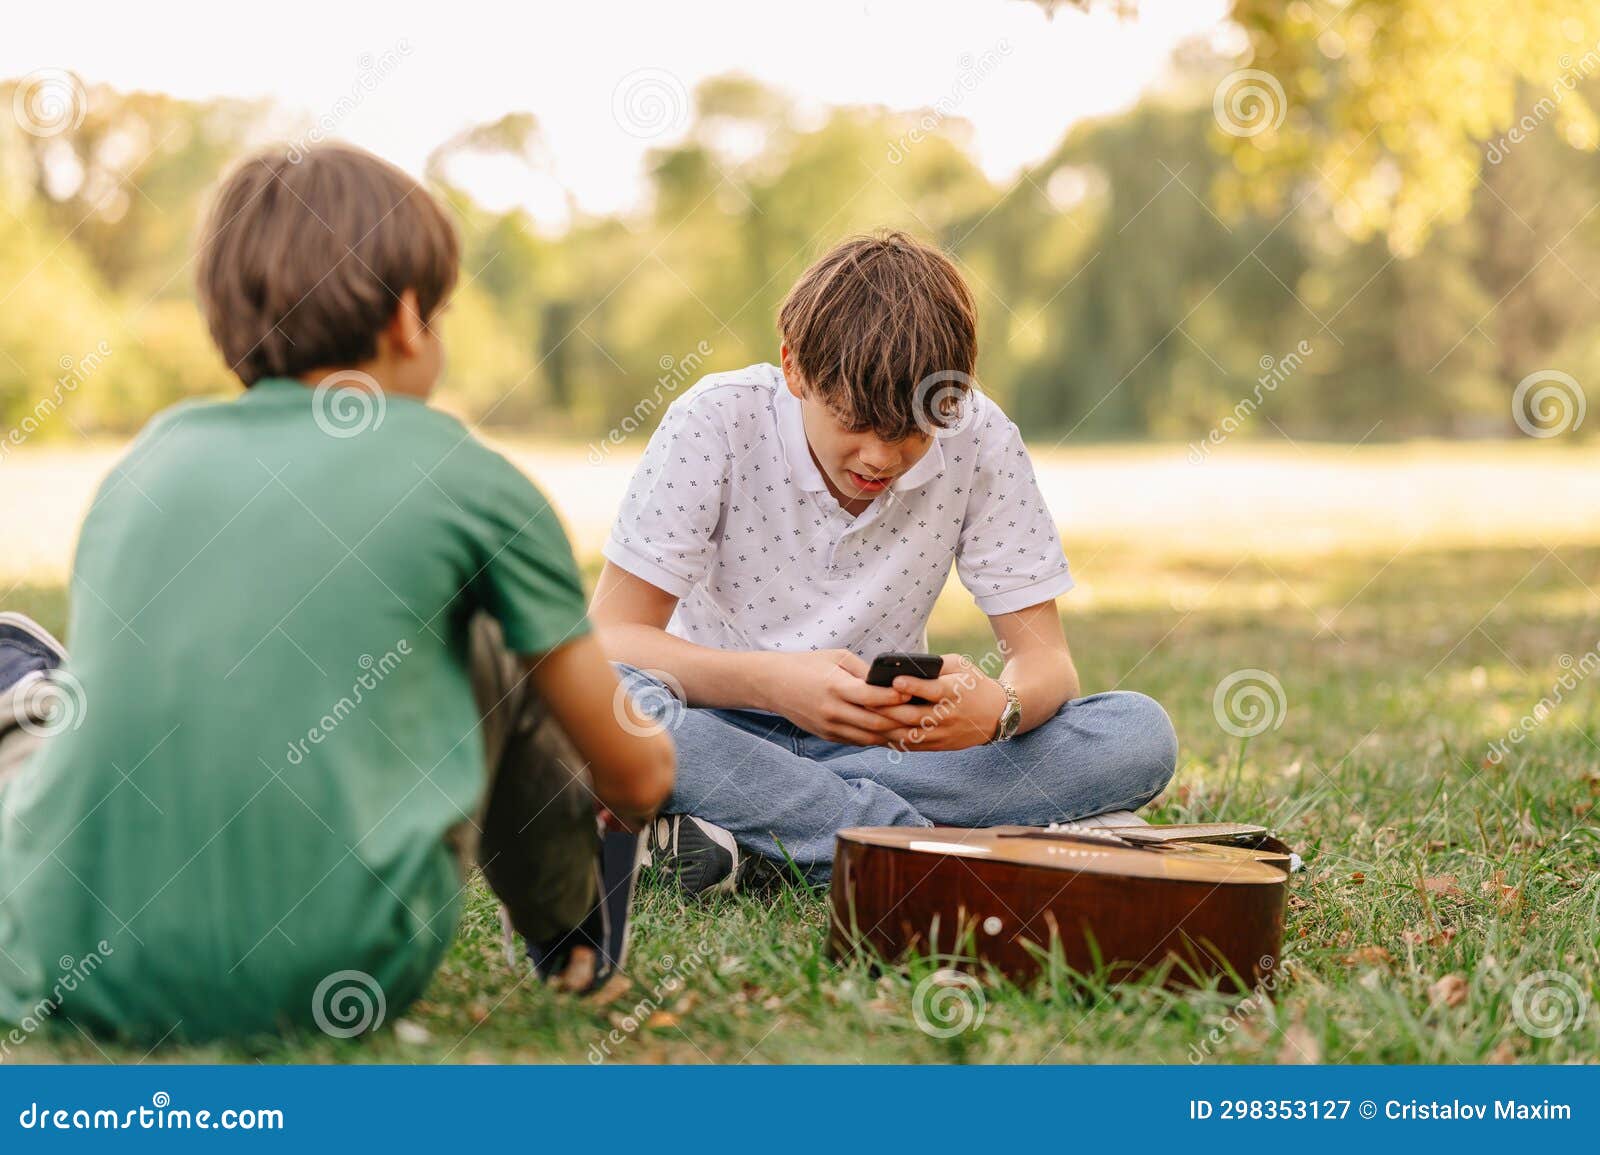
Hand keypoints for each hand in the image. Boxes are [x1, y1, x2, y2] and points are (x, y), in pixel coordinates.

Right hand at [758, 649, 913, 745]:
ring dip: (894, 734)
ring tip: (915, 728)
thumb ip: (863, 671)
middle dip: (902, 720)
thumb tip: (892, 681)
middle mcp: (832, 711)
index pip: (871, 697)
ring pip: (870, 737)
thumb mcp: (836, 658)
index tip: (913, 692)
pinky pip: (859, 741)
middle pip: (875, 722)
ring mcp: (829, 727)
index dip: (894, 696)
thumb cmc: (807, 665)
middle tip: (923, 715)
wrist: (773, 684)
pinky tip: (894, 733)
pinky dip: (878, 738)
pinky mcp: (828, 736)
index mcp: (834, 687)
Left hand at [874, 653, 1007, 751]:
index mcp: (956, 692)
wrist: (996, 715)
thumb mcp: (960, 666)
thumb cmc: (972, 683)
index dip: (913, 687)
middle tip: (865, 701)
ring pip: (910, 734)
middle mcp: (949, 716)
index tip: (894, 681)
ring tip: (864, 718)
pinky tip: (875, 732)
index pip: (933, 691)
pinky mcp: (939, 745)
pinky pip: (912, 745)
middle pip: (914, 715)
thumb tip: (902, 665)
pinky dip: (892, 740)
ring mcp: (944, 734)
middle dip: (888, 709)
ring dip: (885, 727)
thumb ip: (935, 665)